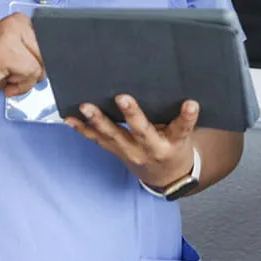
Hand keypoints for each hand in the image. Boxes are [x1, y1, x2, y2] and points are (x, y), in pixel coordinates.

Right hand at [0, 12, 43, 101]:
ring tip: (5, 76)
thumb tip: (63, 60)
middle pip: (48, 55)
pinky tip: (4, 84)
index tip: (22, 65)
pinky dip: (20, 86)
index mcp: (20, 20)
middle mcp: (16, 22)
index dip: (41, 61)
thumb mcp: (16, 55)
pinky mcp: (6, 53)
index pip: (52, 43)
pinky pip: (31, 74)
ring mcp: (10, 36)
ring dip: (25, 80)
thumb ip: (37, 53)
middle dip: (33, 72)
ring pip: (41, 66)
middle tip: (10, 72)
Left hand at [66, 95, 198, 188]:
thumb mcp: (182, 134)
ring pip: (114, 136)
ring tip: (86, 107)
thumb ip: (176, 116)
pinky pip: (98, 140)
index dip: (187, 117)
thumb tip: (168, 83)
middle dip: (132, 114)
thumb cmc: (175, 146)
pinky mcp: (117, 152)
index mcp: (174, 142)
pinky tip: (70, 118)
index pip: (183, 128)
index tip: (191, 104)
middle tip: (122, 97)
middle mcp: (151, 148)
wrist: (165, 177)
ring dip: (98, 121)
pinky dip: (83, 129)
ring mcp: (131, 152)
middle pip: (142, 131)